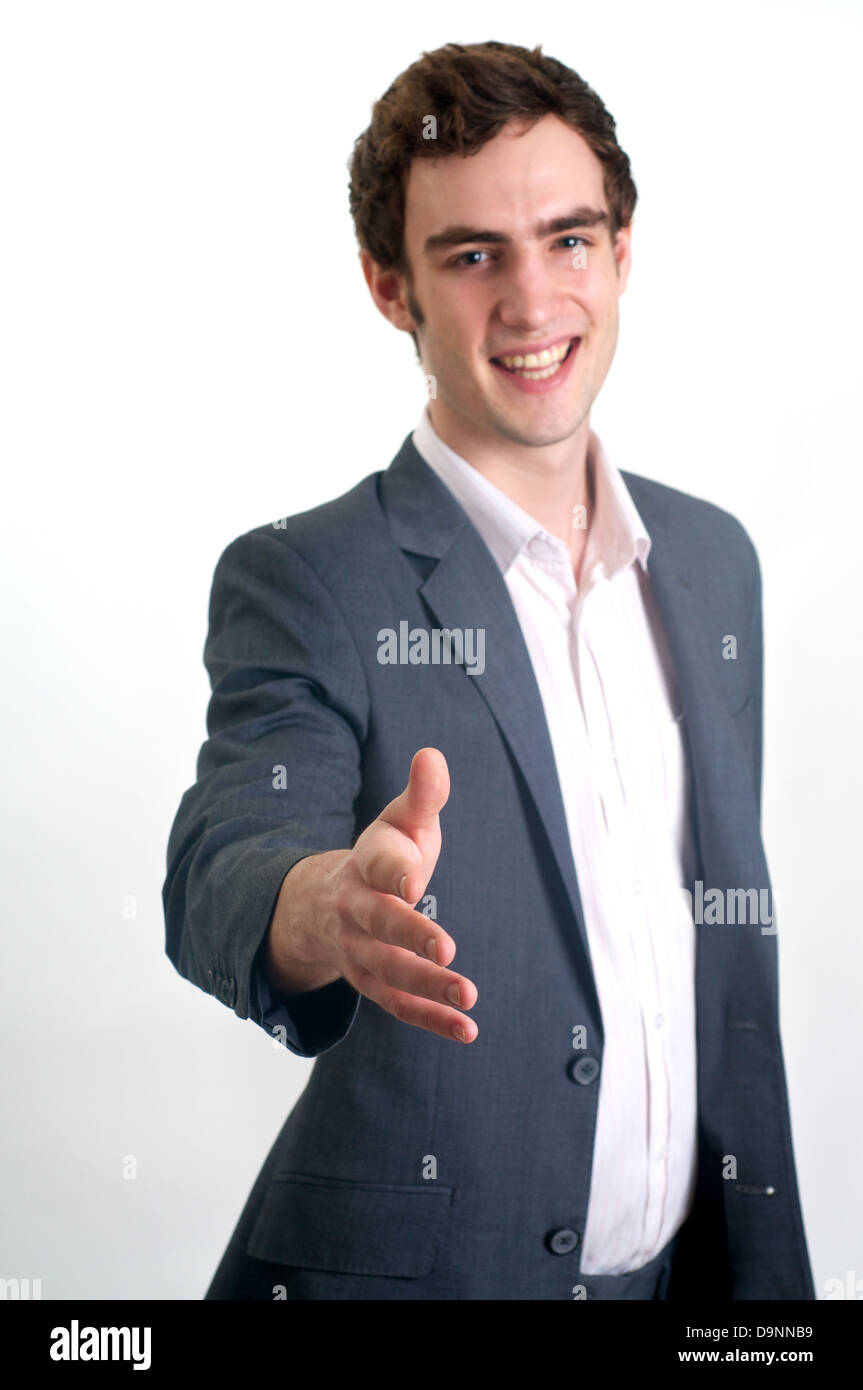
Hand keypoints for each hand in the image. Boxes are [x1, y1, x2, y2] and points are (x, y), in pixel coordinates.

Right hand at [264, 747, 477, 1042]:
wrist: (326, 902)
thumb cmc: (384, 856)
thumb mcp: (400, 822)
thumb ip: (422, 795)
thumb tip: (432, 755)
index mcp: (366, 864)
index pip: (378, 866)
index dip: (395, 872)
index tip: (414, 881)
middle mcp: (356, 910)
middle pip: (380, 925)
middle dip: (411, 936)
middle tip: (447, 950)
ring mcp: (359, 950)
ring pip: (389, 972)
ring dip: (426, 987)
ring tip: (469, 996)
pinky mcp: (372, 982)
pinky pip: (399, 1005)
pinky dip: (431, 1019)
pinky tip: (467, 1029)